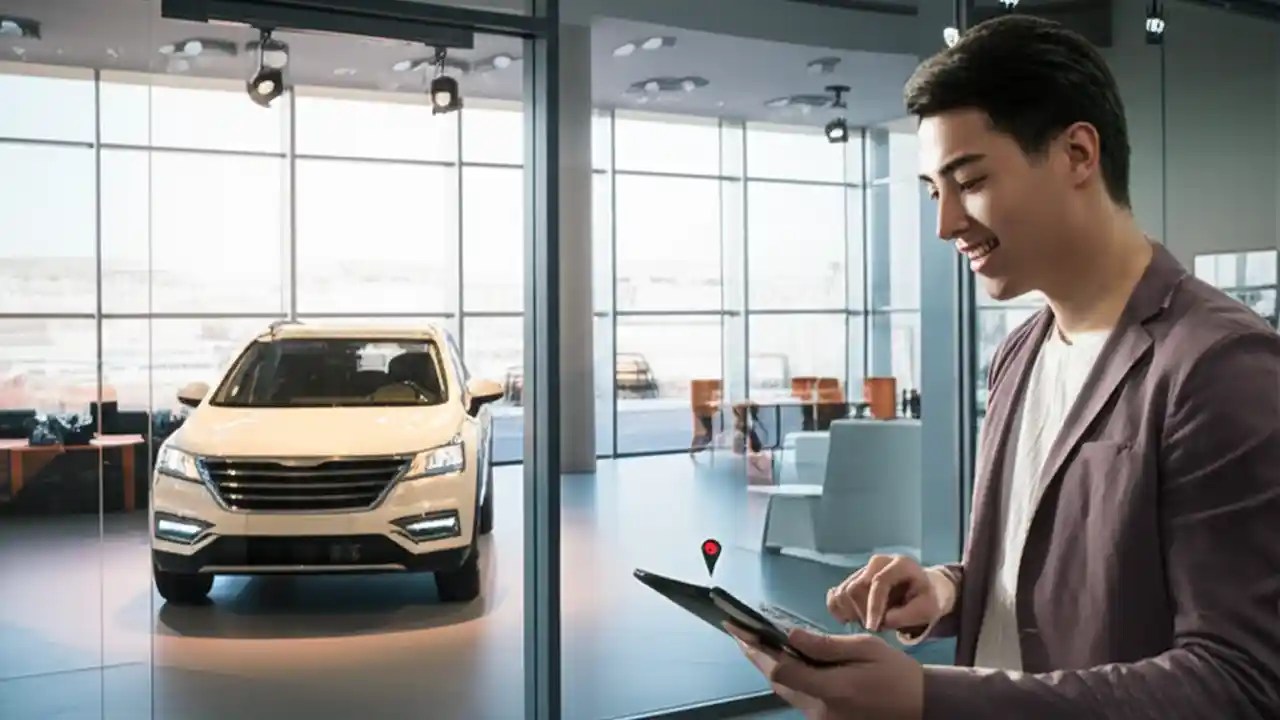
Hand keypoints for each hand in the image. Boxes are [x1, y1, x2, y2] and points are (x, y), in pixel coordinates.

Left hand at [724, 622, 922, 719]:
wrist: (921, 707)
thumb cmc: (896, 673)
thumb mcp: (865, 649)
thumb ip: (825, 645)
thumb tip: (789, 634)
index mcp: (833, 689)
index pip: (783, 671)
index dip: (758, 650)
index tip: (740, 629)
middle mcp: (822, 709)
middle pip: (777, 682)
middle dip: (756, 656)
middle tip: (738, 632)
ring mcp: (822, 719)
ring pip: (785, 691)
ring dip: (770, 666)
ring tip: (753, 641)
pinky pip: (798, 697)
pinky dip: (787, 677)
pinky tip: (781, 659)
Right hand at [826, 554, 945, 631]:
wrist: (921, 589)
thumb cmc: (926, 599)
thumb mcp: (927, 609)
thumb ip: (906, 615)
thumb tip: (881, 621)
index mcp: (899, 564)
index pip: (879, 582)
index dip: (874, 606)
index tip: (872, 628)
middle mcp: (877, 562)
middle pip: (855, 588)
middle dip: (861, 613)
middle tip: (876, 628)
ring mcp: (862, 569)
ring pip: (842, 592)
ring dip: (851, 613)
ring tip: (869, 622)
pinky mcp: (851, 579)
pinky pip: (835, 595)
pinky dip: (837, 610)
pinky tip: (850, 619)